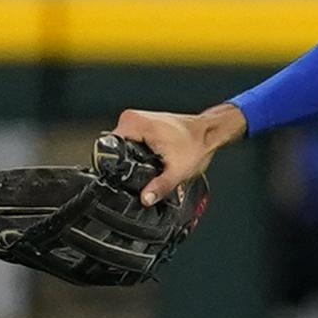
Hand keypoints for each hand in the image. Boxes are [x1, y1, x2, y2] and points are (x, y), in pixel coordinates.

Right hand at [113, 104, 243, 204]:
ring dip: (132, 159)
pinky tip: (149, 161)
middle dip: (125, 164)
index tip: (124, 176)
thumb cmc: (197, 145)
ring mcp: (135, 120)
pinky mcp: (141, 124)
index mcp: (134, 123)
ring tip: (149, 166)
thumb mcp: (178, 171)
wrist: (209, 133)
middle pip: (114, 148)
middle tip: (143, 173)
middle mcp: (131, 118)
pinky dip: (137, 152)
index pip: (109, 147)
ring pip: (122, 146)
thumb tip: (145, 199)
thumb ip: (161, 186)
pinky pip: (130, 141)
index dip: (115, 165)